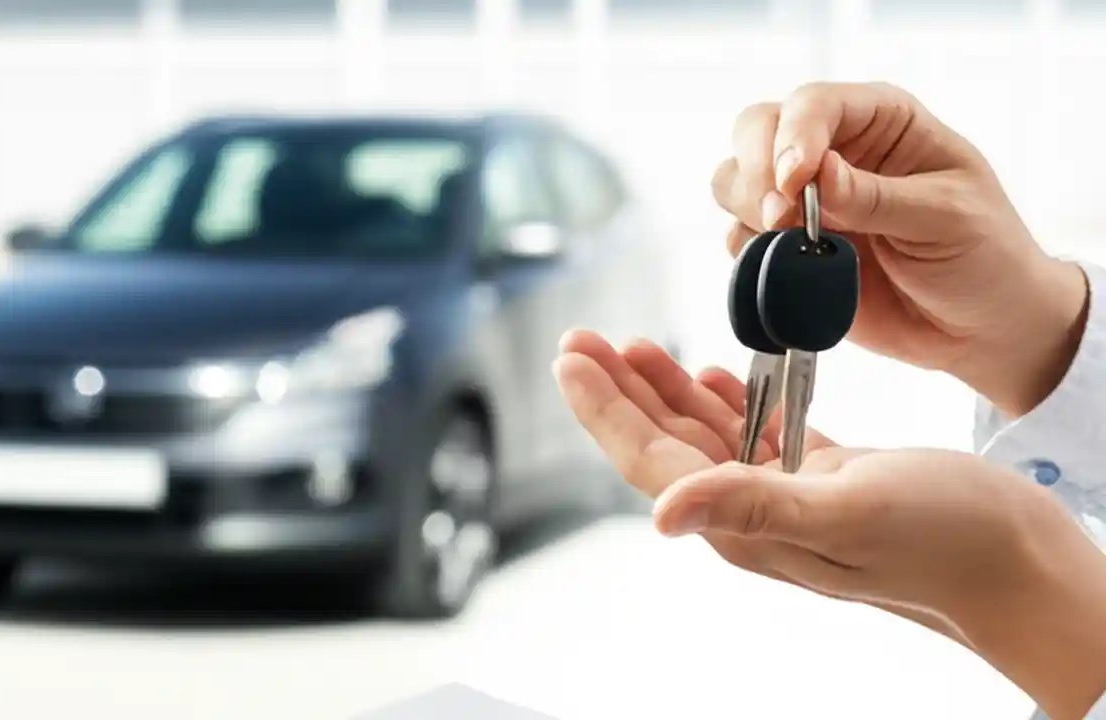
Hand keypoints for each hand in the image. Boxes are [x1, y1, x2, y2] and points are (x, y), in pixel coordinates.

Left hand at [554, 331, 1105, 719]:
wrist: (1019, 561)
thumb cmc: (946, 541)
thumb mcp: (845, 514)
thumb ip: (753, 507)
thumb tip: (661, 514)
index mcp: (746, 520)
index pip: (650, 460)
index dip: (604, 409)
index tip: (569, 355)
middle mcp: (755, 510)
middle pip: (664, 443)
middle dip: (617, 390)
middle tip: (579, 336)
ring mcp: (789, 493)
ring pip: (705, 433)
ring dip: (664, 388)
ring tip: (629, 344)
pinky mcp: (825, 476)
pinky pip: (758, 432)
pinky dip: (727, 400)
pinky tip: (708, 373)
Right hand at [713, 82, 1087, 416]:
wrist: (980, 328)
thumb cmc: (982, 257)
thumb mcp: (944, 217)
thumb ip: (874, 196)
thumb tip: (817, 173)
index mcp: (882, 121)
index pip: (814, 104)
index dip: (793, 137)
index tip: (795, 182)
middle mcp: (834, 150)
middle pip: (756, 127)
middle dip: (756, 168)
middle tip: (780, 214)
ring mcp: (806, 200)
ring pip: (734, 179)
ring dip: (749, 209)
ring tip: (792, 241)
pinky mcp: (788, 249)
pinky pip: (739, 238)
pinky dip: (749, 253)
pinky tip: (790, 268)